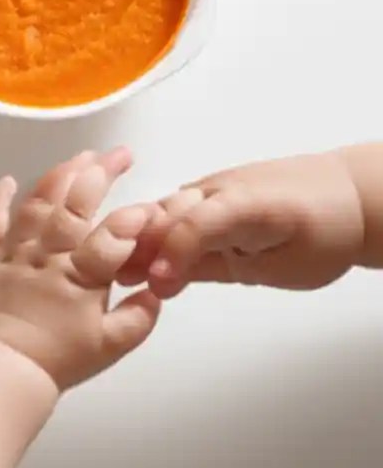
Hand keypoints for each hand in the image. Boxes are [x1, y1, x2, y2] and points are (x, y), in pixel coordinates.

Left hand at [0, 148, 161, 389]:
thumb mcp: (113, 345)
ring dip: (60, 176)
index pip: (114, 238)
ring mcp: (16, 253)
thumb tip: (157, 288)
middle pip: (75, 206)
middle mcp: (48, 257)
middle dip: (101, 174)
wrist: (5, 369)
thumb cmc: (60, 359)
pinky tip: (8, 179)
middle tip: (120, 155)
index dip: (135, 219)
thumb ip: (140, 316)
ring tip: (82, 156)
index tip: (150, 205)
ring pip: (38, 204)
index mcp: (81, 278)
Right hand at [116, 150, 364, 297]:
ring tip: (118, 270)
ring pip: (164, 207)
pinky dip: (153, 228)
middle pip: (168, 212)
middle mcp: (222, 187)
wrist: (351, 195)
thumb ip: (218, 267)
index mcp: (247, 204)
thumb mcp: (280, 266)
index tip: (153, 283)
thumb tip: (166, 281)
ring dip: (139, 238)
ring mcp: (212, 184)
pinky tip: (138, 253)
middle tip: (116, 281)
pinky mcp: (208, 189)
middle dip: (139, 246)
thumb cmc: (326, 231)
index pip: (195, 223)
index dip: (170, 253)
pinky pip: (172, 205)